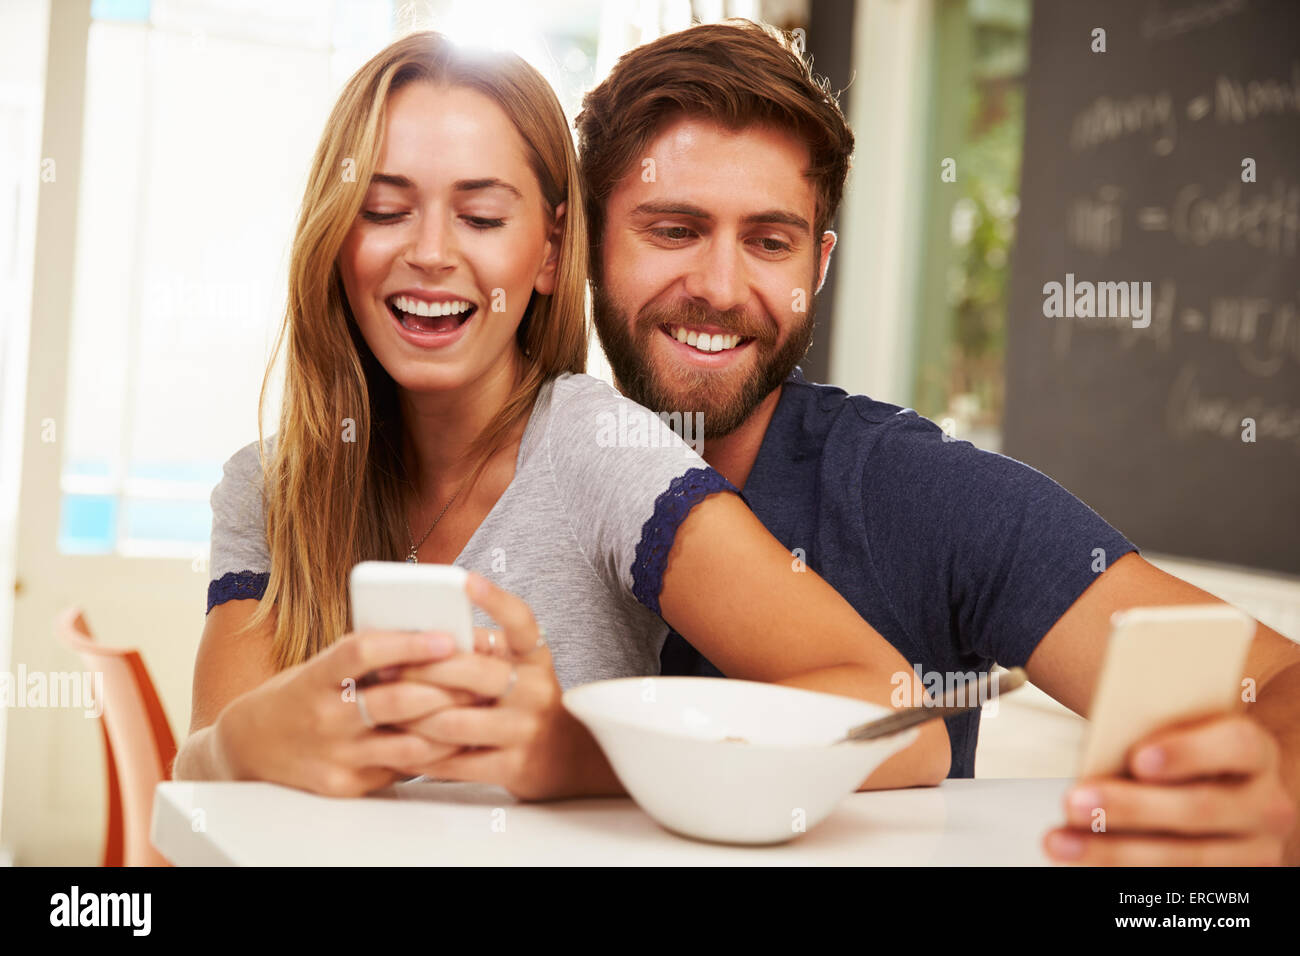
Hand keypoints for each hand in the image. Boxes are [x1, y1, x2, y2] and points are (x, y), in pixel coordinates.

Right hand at [216, 629, 470, 796]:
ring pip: (408, 744)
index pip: (361, 652)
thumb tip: (434, 638)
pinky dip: (433, 754)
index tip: (445, 637)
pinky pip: (401, 771)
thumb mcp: (321, 666)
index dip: (407, 643)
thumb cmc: (299, 695)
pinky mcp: (346, 786)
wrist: (247, 747)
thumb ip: (367, 657)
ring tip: (480, 707)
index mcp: (314, 677)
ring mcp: (335, 756)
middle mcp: (323, 717)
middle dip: (447, 687)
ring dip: (450, 725)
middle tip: (483, 675)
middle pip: (396, 701)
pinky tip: (457, 740)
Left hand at [389, 572, 608, 800]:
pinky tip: (397, 745)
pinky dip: (420, 754)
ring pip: (455, 722)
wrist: (567, 756)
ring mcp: (525, 730)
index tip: (464, 580)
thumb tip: (421, 633)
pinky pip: (454, 761)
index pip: (521, 620)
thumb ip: (483, 651)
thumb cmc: (526, 701)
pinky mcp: (513, 767)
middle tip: (386, 668)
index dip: (495, 599)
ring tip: (383, 708)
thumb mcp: (519, 668)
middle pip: (474, 673)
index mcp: (535, 657)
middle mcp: (536, 690)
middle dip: (423, 670)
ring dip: (412, 716)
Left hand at [1044, 714, 1296, 864]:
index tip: (1136, 759)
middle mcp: (1265, 804)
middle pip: (1200, 808)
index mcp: (1254, 751)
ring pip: (1187, 858)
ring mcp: (1255, 850)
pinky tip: (1084, 862)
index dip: (1187, 752)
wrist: (1221, 788)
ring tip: (1059, 841)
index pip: (1235, 745)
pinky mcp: (1233, 881)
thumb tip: (1100, 757)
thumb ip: (1150, 737)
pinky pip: (1177, 884)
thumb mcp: (1176, 732)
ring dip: (1114, 852)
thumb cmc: (1183, 750)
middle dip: (1131, 808)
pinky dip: (1124, 872)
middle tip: (1072, 803)